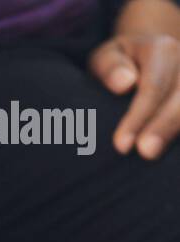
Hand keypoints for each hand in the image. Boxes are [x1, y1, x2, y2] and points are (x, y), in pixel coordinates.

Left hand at [89, 22, 179, 157]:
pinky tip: (170, 154)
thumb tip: (125, 83)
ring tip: (154, 156)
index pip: (154, 86)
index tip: (121, 145)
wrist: (143, 64)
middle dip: (163, 126)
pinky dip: (179, 132)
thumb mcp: (105, 60)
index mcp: (161, 50)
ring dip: (174, 131)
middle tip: (145, 153)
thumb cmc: (118, 67)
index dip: (138, 117)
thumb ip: (110, 67)